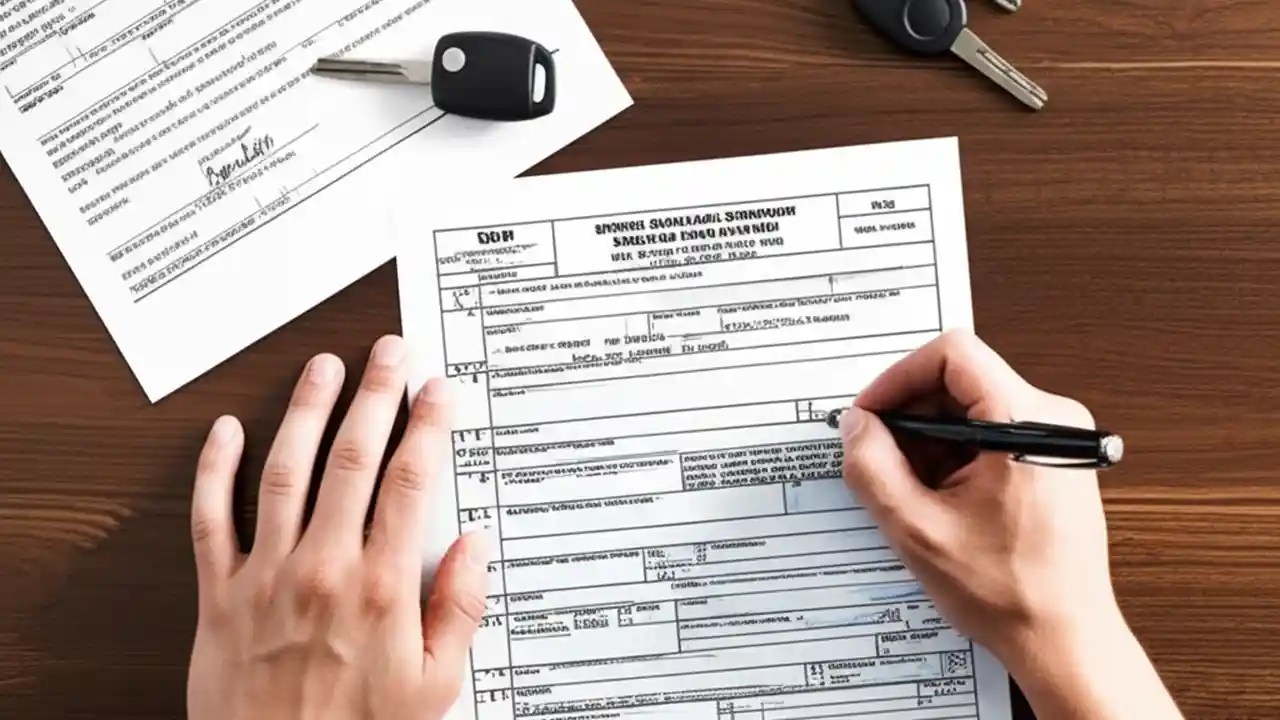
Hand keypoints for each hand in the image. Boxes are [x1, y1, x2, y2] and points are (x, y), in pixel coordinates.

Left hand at [187, 336, 488, 719]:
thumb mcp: (435, 686)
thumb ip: (460, 611)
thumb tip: (475, 549)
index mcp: (382, 588)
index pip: (410, 483)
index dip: (427, 426)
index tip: (438, 391)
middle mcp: (324, 568)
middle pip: (353, 459)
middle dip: (375, 395)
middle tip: (388, 354)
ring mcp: (268, 575)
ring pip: (285, 471)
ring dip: (305, 411)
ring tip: (322, 369)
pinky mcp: (221, 594)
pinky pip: (210, 518)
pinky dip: (214, 469)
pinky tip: (226, 432)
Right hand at [840, 330, 1180, 718]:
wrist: (1065, 640)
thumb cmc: (1009, 593)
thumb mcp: (917, 529)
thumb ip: (873, 467)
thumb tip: (856, 426)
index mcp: (1027, 423)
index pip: (952, 354)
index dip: (898, 378)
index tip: (870, 415)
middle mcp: (1052, 419)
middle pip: (959, 379)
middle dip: (910, 416)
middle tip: (879, 460)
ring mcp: (1056, 438)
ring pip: (970, 408)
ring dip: (929, 441)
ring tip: (912, 492)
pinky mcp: (1052, 459)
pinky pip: (989, 433)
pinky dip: (953, 456)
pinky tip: (939, 501)